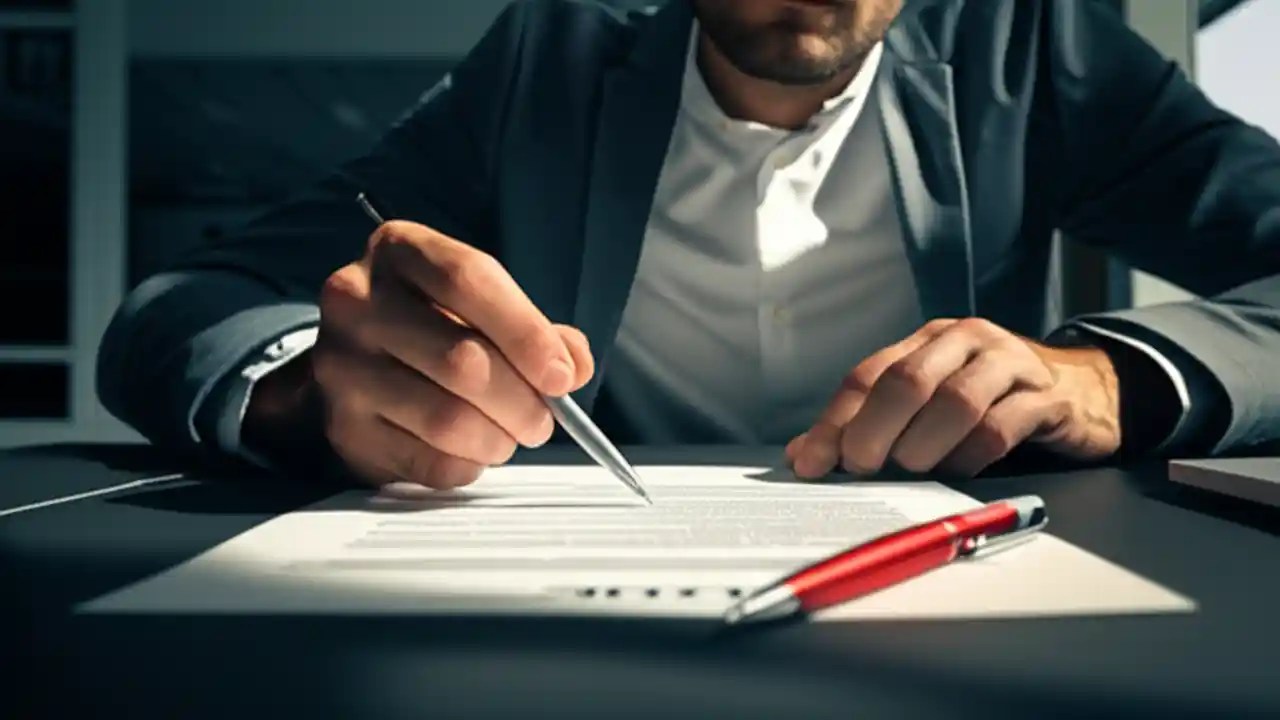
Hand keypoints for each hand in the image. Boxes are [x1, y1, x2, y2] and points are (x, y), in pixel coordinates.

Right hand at [247, 220, 593, 489]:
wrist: (359, 362)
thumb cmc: (434, 325)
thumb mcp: (484, 305)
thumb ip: (537, 330)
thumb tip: (572, 366)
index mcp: (399, 250)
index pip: (468, 280)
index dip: (525, 333)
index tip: (560, 376)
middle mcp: (356, 300)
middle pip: (461, 359)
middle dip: (521, 401)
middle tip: (543, 420)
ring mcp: (341, 365)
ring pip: (446, 418)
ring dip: (497, 439)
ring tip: (509, 436)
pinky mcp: (343, 427)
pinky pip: (428, 461)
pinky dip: (467, 465)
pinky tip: (470, 451)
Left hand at [785, 318, 1120, 478]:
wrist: (1089, 391)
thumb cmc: (997, 402)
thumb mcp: (931, 405)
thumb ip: (872, 424)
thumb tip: (805, 454)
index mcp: (928, 341)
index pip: (868, 375)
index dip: (834, 420)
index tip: (811, 463)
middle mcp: (966, 342)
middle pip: (907, 381)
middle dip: (873, 429)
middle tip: (860, 467)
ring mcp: (1010, 365)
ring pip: (955, 401)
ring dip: (923, 444)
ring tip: (910, 470)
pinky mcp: (1048, 398)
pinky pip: (1002, 427)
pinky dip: (971, 456)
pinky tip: (958, 474)